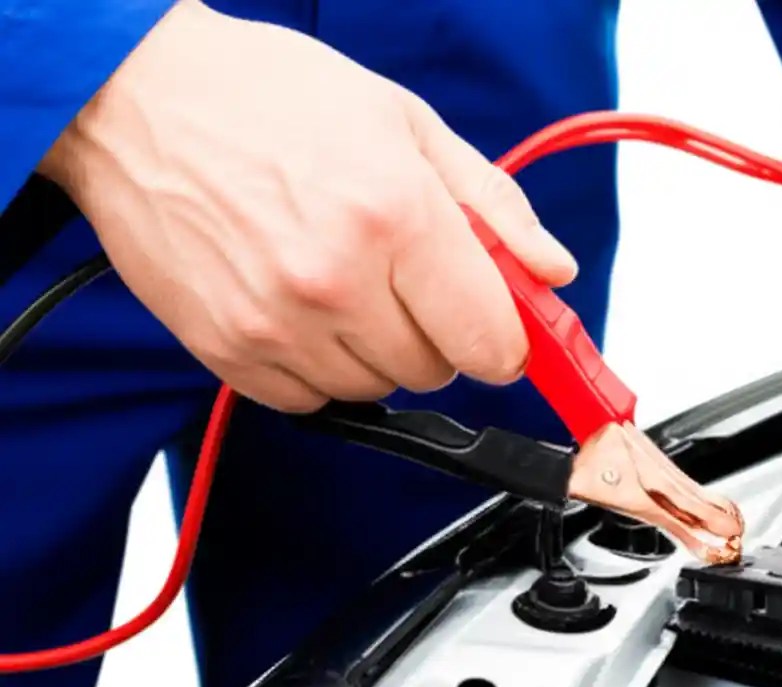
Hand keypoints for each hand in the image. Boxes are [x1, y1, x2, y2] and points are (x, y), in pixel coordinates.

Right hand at [36, 0, 576, 411]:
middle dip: (440, 332)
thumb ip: (494, 207)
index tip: (502, 329)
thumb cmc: (271, 97)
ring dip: (379, 351)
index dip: (508, 340)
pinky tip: (304, 307)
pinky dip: (320, 367)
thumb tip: (551, 272)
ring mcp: (276, 323)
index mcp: (396, 216)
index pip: (490, 340)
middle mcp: (337, 280)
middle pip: (436, 369)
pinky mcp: (226, 349)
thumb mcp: (407, 124)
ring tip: (349, 281)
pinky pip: (309, 401)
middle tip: (411, 279)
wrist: (137, 98)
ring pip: (375, 390)